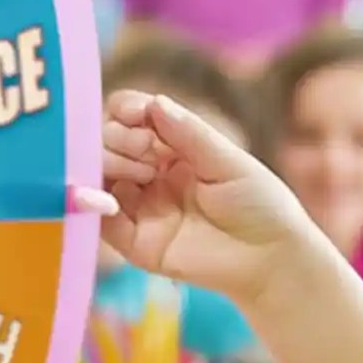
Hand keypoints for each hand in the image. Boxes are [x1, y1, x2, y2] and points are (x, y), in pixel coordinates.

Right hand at [92, 90, 362, 362]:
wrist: (270, 260)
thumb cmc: (259, 205)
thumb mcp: (228, 161)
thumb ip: (189, 133)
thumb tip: (153, 102)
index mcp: (172, 149)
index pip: (131, 118)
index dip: (125, 111)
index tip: (136, 114)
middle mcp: (149, 174)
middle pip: (106, 142)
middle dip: (118, 139)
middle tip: (147, 152)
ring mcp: (138, 206)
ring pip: (96, 176)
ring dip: (107, 164)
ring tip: (142, 173)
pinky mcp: (132, 241)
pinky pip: (98, 220)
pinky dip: (92, 204)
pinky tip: (107, 198)